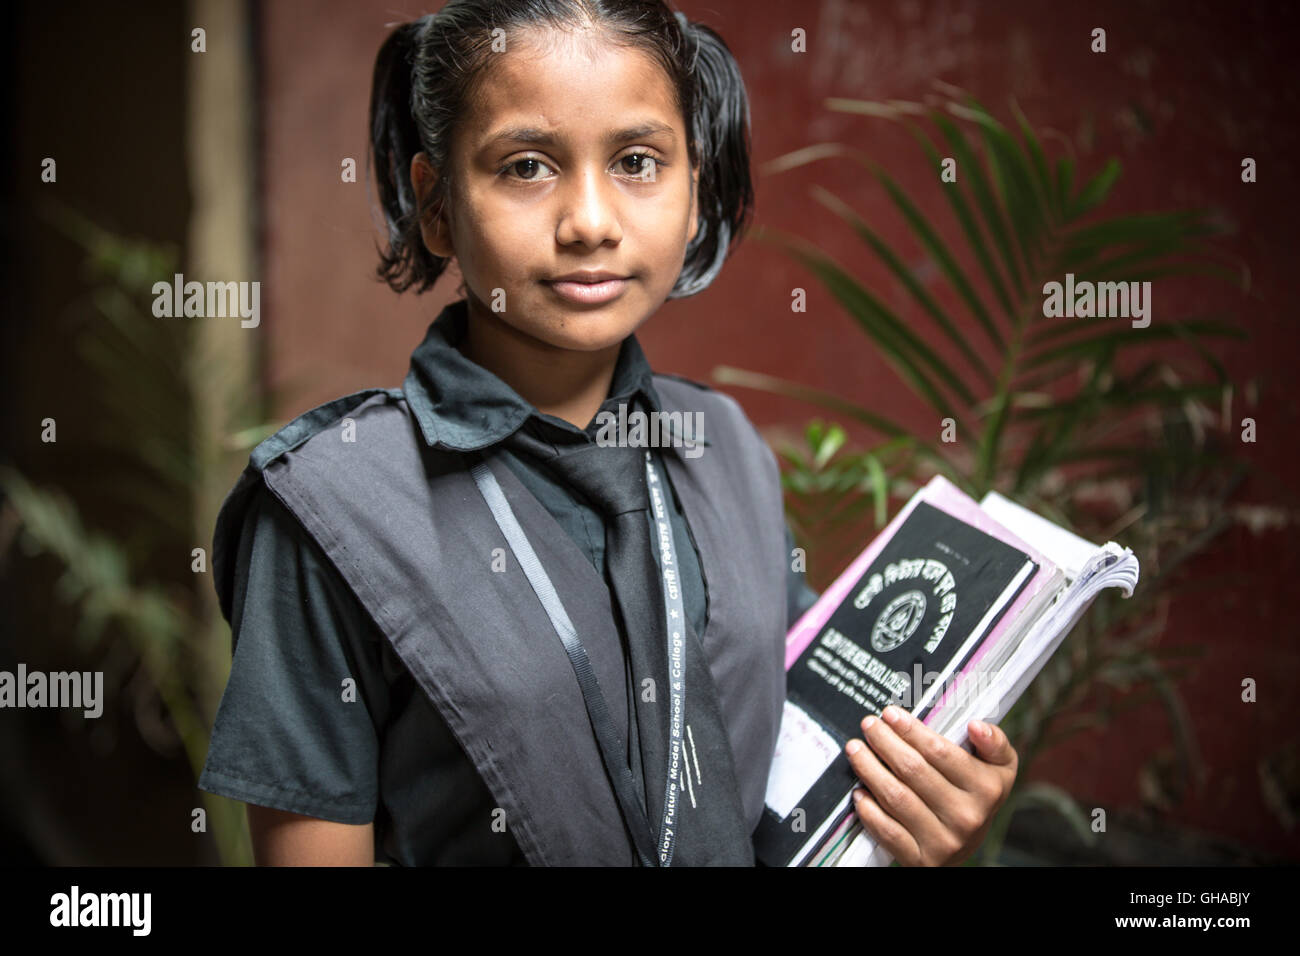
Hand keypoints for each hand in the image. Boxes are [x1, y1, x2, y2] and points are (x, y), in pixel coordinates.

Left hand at [844, 705, 1017, 865]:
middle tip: (868, 725)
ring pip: (897, 798)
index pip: (940, 752)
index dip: (911, 730)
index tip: (890, 714)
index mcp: (987, 789)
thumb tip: (976, 726)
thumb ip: (994, 743)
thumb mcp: (999, 767)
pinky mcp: (922, 860)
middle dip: (885, 743)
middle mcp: (967, 817)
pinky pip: (889, 832)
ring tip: (856, 749)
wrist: (967, 846)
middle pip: (913, 771)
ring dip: (870, 770)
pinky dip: (870, 810)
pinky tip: (859, 792)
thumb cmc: (976, 795)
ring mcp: (944, 842)